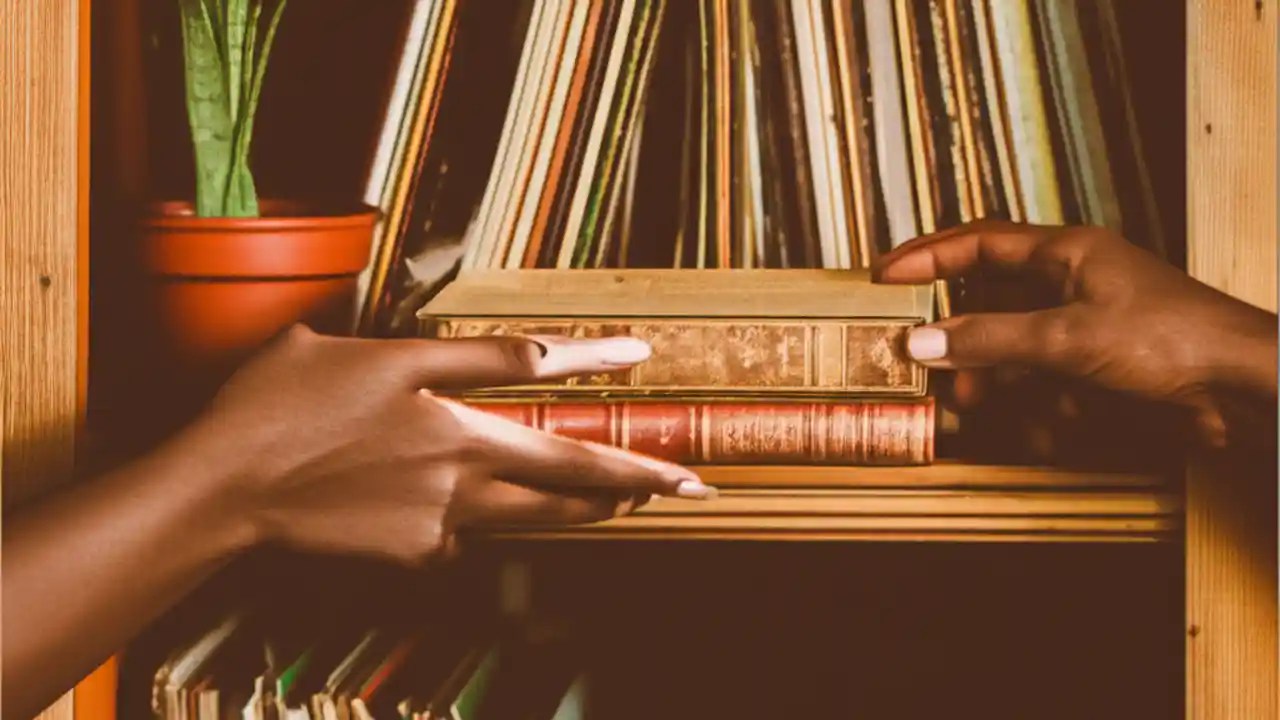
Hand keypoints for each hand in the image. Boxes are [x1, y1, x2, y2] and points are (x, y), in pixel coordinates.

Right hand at [166, 325, 713, 564]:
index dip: (595, 360)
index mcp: (445, 405)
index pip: (536, 372)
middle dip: (638, 478)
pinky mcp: (420, 553)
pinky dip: (485, 523)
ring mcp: (444, 516)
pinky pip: (471, 538)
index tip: (645, 355)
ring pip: (539, 516)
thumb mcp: (364, 351)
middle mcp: (459, 465)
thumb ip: (451, 357)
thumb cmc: (281, 404)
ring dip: (590, 509)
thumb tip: (515, 361)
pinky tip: (474, 512)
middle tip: (690, 484)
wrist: (226, 488)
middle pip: (568, 472)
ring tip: (631, 503)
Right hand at [873, 220, 1276, 458]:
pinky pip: (1045, 378)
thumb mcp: (1065, 337)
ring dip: (991, 372)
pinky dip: (1031, 400)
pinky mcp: (1101, 367)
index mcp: (1068, 252)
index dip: (928, 256)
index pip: (980, 242)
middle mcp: (1074, 283)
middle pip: (992, 297)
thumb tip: (923, 340)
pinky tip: (1033, 425)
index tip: (884, 276)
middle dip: (956, 330)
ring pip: (1015, 344)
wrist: (1243, 390)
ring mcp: (1087, 325)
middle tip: (917, 353)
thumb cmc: (1171, 340)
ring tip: (970, 397)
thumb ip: (989, 339)